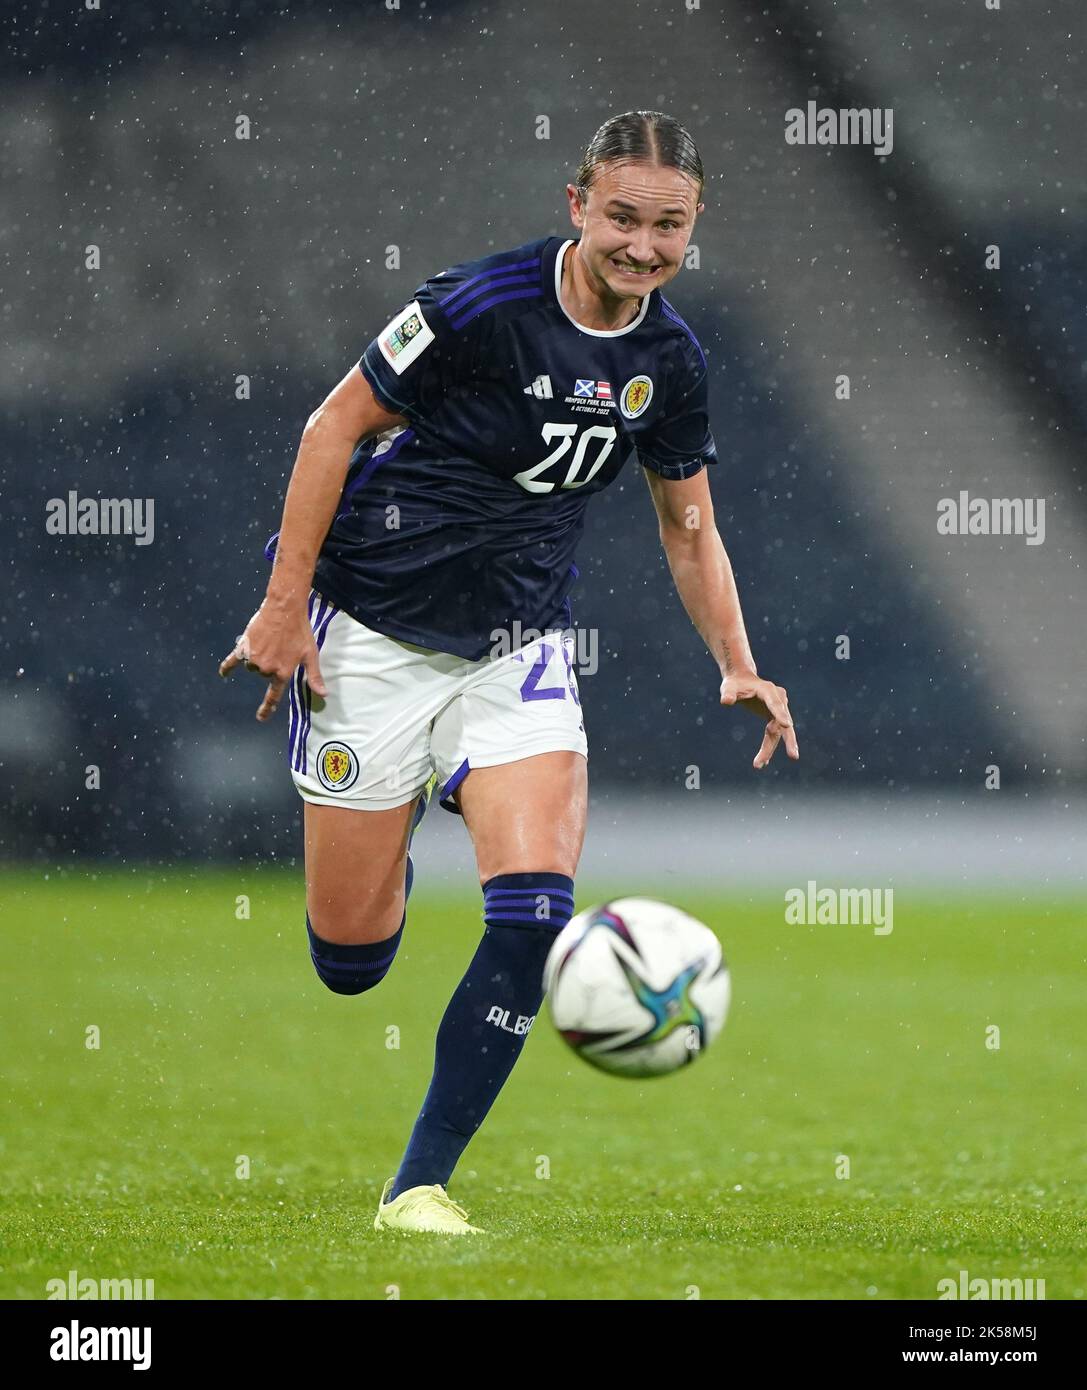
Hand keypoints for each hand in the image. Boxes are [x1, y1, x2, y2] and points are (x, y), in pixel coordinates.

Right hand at [219, 600, 327, 721]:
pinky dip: (227, 667)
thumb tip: (323, 694)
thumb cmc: (300, 631)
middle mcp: (266, 669)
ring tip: (268, 641)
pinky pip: (232, 661)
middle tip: (279, 647)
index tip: (261, 717)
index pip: (274, 696)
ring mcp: (253, 659)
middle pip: (263, 674)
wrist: (284, 609)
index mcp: (283, 673)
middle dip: (269, 664)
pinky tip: (223, 673)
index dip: (267, 708)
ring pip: (252, 666)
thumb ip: (314, 676)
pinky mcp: (243, 648)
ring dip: (258, 658)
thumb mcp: (311, 654)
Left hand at [720, 670, 798, 769]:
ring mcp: (779, 708)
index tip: (787, 725)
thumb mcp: (729, 687)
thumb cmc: (735, 683)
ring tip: (759, 764)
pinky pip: (774, 733)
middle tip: (793, 756)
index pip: (776, 704)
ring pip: (778, 732)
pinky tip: (764, 761)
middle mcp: (779, 699)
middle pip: (782, 723)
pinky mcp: (776, 716)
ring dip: (770, 748)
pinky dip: (769, 746)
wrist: (742, 679)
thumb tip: (726, 701)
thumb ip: (728, 694)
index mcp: (769, 690)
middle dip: (787, 741)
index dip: (780, 714)